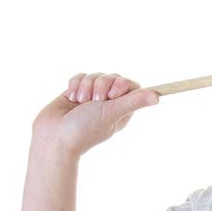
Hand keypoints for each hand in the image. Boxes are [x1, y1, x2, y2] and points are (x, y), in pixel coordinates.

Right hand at [33, 73, 158, 156]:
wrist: (54, 135)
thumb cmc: (85, 128)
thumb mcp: (112, 113)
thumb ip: (133, 102)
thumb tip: (157, 97)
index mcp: (122, 110)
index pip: (131, 86)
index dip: (122, 84)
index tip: (114, 93)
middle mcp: (109, 103)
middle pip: (113, 77)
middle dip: (101, 85)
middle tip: (95, 102)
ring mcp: (92, 97)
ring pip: (95, 75)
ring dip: (86, 87)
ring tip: (80, 103)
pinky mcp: (76, 92)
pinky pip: (80, 76)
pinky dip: (75, 86)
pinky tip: (71, 99)